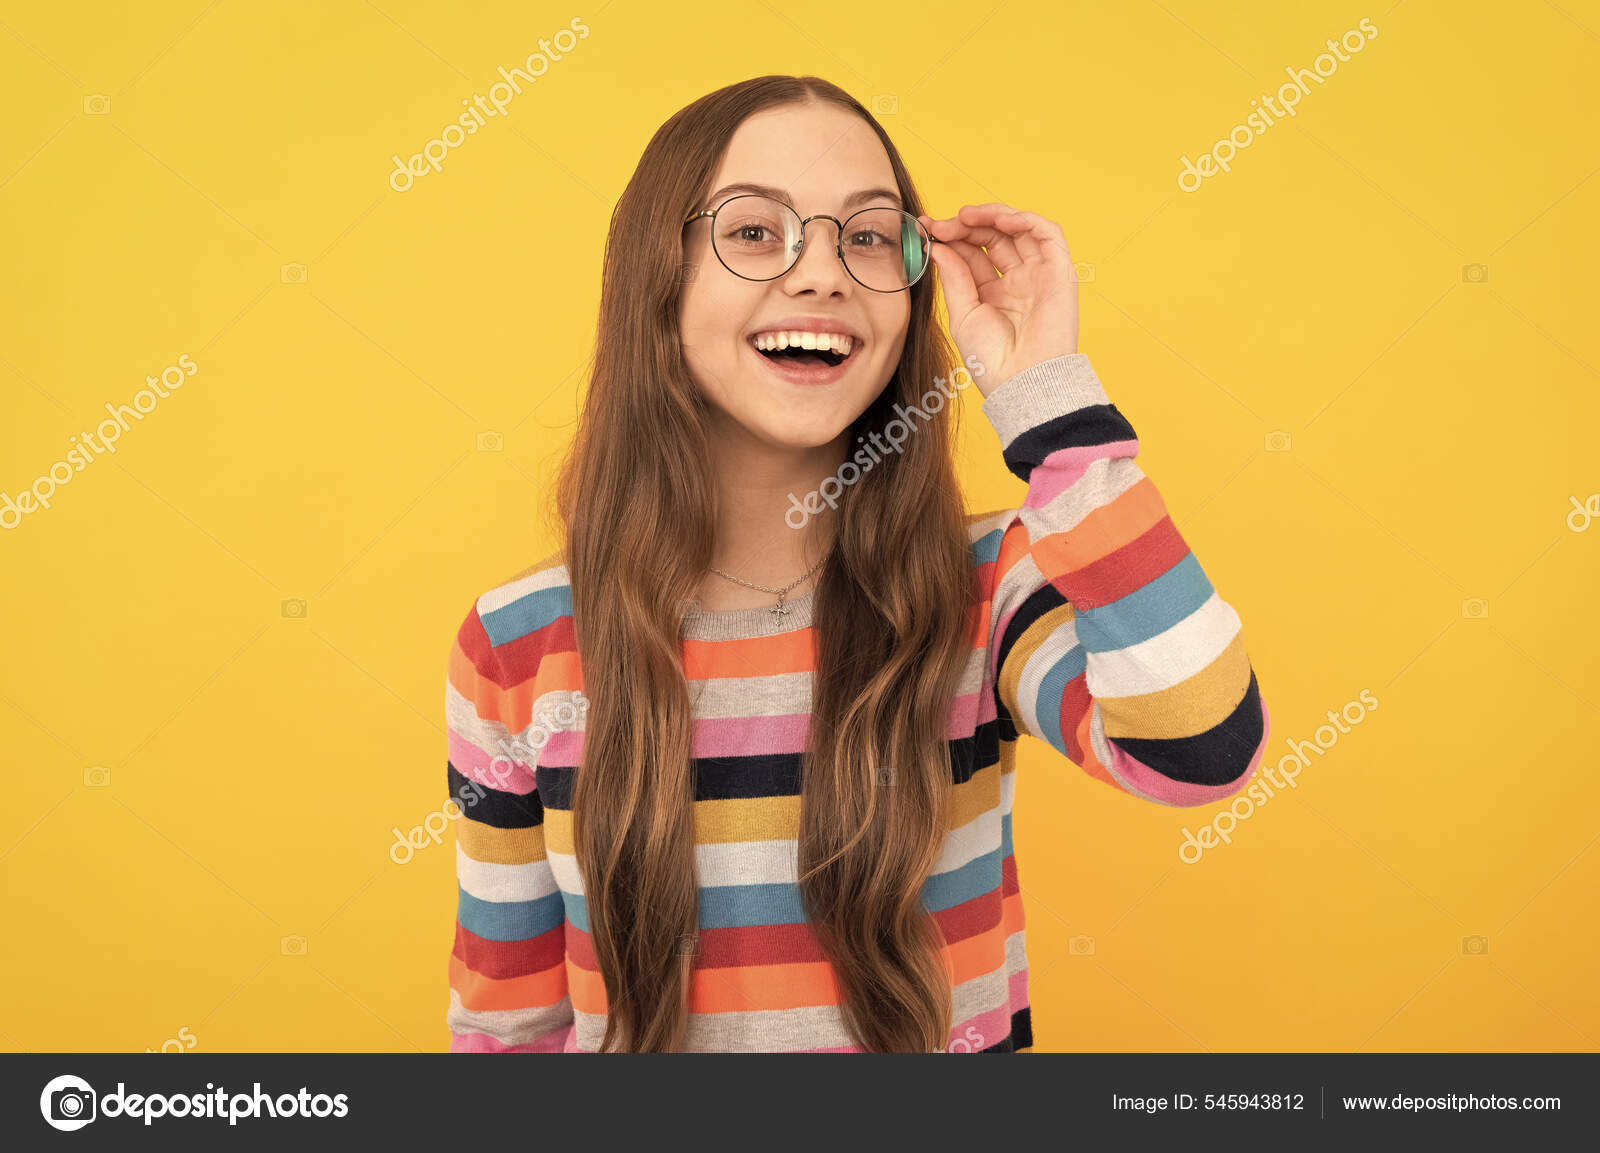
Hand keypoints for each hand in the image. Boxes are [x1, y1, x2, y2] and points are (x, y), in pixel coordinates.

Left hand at [919, 204, 1078, 394]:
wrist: (1023, 382)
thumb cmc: (993, 361)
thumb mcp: (963, 315)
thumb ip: (954, 277)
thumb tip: (938, 245)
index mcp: (993, 292)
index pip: (973, 253)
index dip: (952, 237)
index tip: (927, 228)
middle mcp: (1017, 280)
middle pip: (994, 237)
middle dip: (968, 225)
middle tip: (943, 224)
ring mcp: (1038, 274)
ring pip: (1020, 229)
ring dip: (993, 216)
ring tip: (966, 216)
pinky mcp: (1059, 271)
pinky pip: (1048, 234)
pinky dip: (1026, 220)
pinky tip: (1002, 221)